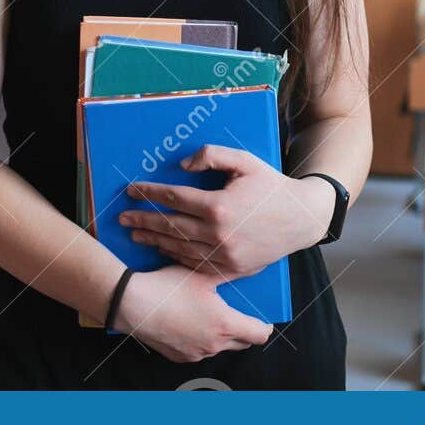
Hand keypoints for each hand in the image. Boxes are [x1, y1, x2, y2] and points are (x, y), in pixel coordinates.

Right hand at [112, 266, 271, 362]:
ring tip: (207, 313)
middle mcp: (214, 345)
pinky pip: (199, 350)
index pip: (259, 334)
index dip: (264, 325)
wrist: (131, 305)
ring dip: (219, 334)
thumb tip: (252, 267)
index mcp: (225, 324)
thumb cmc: (167, 287)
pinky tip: (188, 321)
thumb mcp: (202, 275)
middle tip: (234, 311)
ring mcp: (196, 353)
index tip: (261, 317)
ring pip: (219, 346)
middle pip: (242, 343)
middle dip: (242, 329)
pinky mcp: (180, 357)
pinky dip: (200, 339)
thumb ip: (230, 273)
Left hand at [120, 145, 333, 279]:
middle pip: (170, 226)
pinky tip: (163, 250)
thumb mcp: (245, 161)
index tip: (131, 190)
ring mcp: (224, 256)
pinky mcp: (232, 269)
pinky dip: (176, 257)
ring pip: (180, 248)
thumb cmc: (272, 187)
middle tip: (122, 216)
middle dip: (143, 219)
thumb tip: (182, 165)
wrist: (302, 219)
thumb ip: (212, 156)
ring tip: (135, 233)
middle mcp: (218, 234)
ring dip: (155, 240)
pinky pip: (196, 265)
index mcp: (219, 206)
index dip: (149, 193)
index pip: (173, 198)